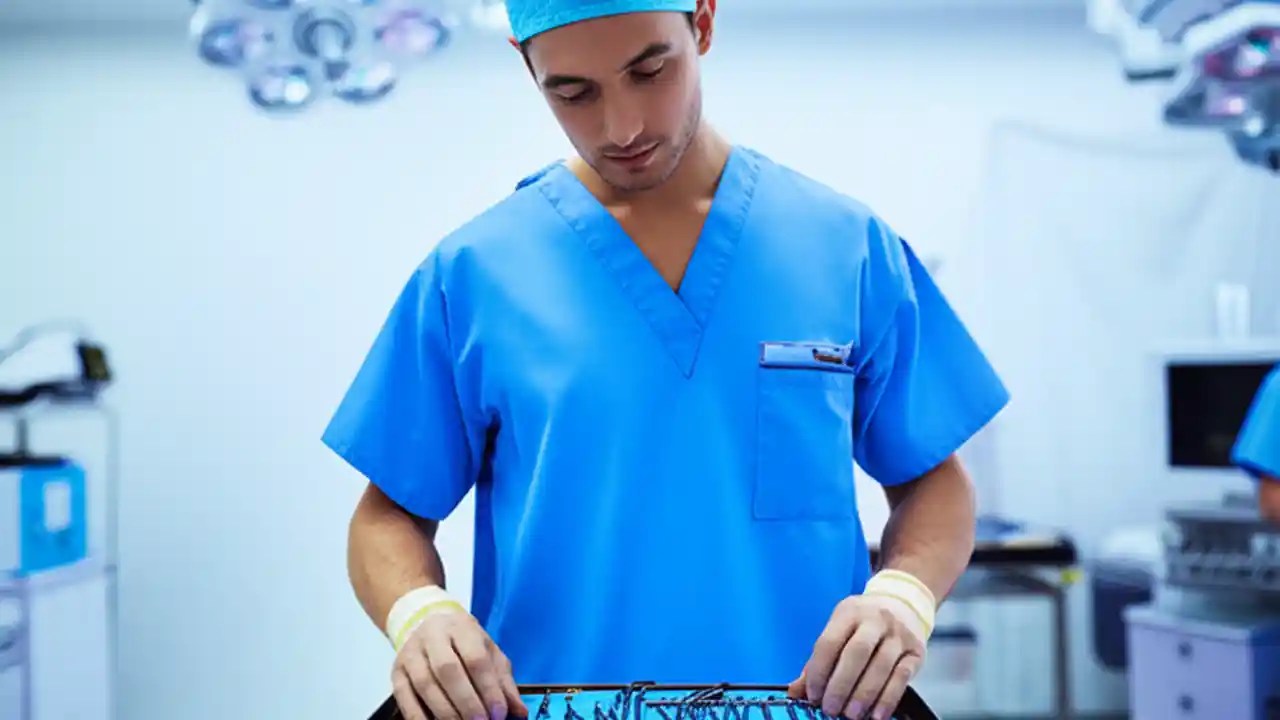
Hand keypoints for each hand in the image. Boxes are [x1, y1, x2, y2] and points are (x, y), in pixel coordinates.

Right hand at [391, 610, 527, 719]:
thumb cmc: (463, 642)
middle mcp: (432, 637)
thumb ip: (503, 681)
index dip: (488, 688)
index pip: (475, 658)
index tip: (498, 713)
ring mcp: (411, 654)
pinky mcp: (396, 673)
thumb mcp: (488, 652)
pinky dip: (419, 717)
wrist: (426, 623)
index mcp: (461, 628)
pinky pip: (405, 698)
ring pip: (425, 684)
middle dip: (466, 701)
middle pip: (447, 669)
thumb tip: (519, 712)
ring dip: (445, 712)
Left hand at [787, 595, 926, 719]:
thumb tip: (795, 691)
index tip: (813, 695)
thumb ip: (818, 660)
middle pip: (856, 653)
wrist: (904, 603)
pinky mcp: (916, 651)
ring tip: (850, 715)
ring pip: (880, 667)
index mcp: (849, 612)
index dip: (818, 671)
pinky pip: (902, 677)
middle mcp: (875, 620)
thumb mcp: (839, 629)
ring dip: (863, 695)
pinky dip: (888, 699)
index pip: (829, 642)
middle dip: (840, 685)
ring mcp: (898, 634)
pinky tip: (876, 714)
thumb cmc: (864, 622)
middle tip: (831, 708)